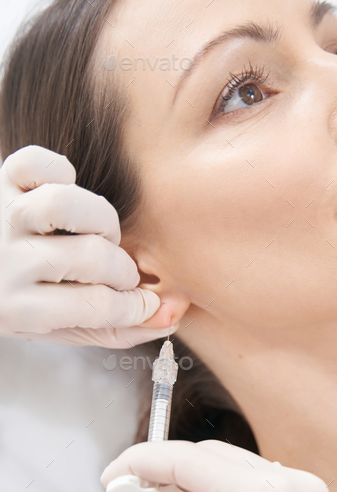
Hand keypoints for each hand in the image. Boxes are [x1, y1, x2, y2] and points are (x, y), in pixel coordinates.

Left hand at [0, 145, 177, 346]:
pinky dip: (59, 170)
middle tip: (123, 274)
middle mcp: (6, 262)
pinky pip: (35, 162)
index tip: (146, 305)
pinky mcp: (0, 179)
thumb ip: (112, 329)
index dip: (134, 308)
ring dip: (101, 220)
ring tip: (103, 236)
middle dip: (123, 271)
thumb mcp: (56, 328)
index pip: (96, 308)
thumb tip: (165, 319)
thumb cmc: (19, 301)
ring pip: (64, 204)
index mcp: (16, 309)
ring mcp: (3, 216)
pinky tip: (68, 191)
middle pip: (91, 258)